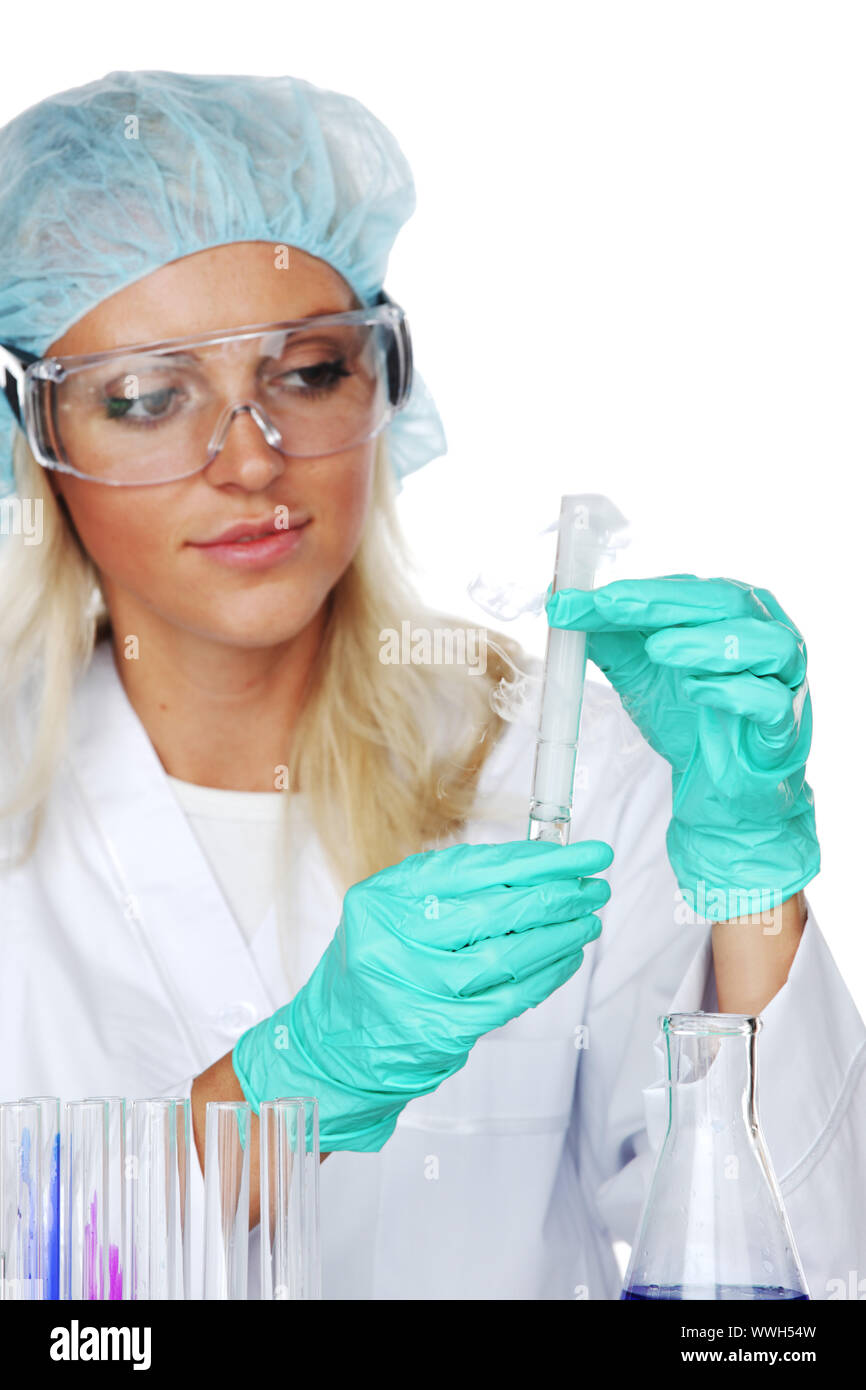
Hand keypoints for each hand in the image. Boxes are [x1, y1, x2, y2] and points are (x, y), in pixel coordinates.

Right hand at [232, 837, 612, 1149]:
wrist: (331, 1046)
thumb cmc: (371, 969)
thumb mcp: (390, 912)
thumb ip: (448, 889)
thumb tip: (532, 867)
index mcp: (384, 899)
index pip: (473, 868)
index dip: (535, 859)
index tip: (579, 852)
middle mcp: (395, 941)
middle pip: (495, 909)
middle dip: (557, 893)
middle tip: (596, 882)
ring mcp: (417, 989)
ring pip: (507, 954)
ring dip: (559, 935)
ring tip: (589, 919)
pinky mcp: (439, 1031)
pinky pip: (507, 998)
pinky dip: (545, 976)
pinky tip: (566, 958)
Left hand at [546, 575, 818, 919]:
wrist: (722, 792)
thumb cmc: (690, 720)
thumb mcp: (640, 673)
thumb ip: (609, 638)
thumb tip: (562, 602)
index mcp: (731, 612)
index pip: (684, 589)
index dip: (633, 591)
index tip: (578, 600)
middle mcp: (766, 634)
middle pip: (726, 601)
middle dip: (665, 602)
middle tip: (613, 605)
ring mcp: (784, 680)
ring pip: (765, 644)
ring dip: (707, 642)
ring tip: (659, 649)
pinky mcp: (786, 727)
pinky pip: (770, 701)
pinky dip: (735, 692)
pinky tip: (697, 690)